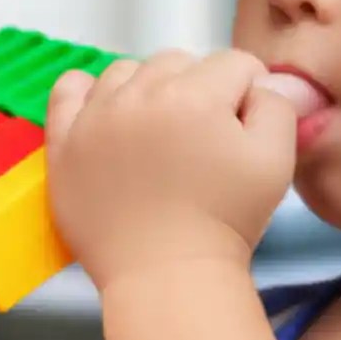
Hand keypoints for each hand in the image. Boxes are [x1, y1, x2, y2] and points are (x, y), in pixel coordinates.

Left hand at [45, 49, 296, 290]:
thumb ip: (276, 104)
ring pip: (126, 72)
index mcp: (194, 96)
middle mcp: (138, 96)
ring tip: (156, 132)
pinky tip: (104, 109)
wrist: (165, 276)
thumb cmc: (224, 222)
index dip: (246, 93)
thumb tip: (259, 82)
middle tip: (201, 138)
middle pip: (177, 62)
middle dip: (198, 88)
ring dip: (146, 89)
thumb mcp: (276, 159)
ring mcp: (94, 119)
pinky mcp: (64, 144)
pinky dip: (84, 91)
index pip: (231, 64)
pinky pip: (67, 91)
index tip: (242, 128)